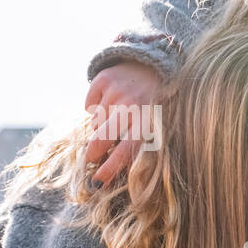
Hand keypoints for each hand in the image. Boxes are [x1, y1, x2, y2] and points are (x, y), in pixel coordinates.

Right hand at [84, 61, 163, 187]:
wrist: (155, 64)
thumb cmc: (157, 102)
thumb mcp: (157, 123)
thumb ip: (140, 143)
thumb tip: (115, 168)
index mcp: (148, 122)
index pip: (126, 151)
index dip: (110, 168)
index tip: (97, 182)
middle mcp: (131, 107)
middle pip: (102, 138)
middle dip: (93, 152)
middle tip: (91, 158)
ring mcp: (116, 92)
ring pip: (96, 122)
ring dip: (101, 125)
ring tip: (117, 116)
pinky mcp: (103, 79)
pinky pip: (89, 104)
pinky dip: (95, 106)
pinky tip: (110, 100)